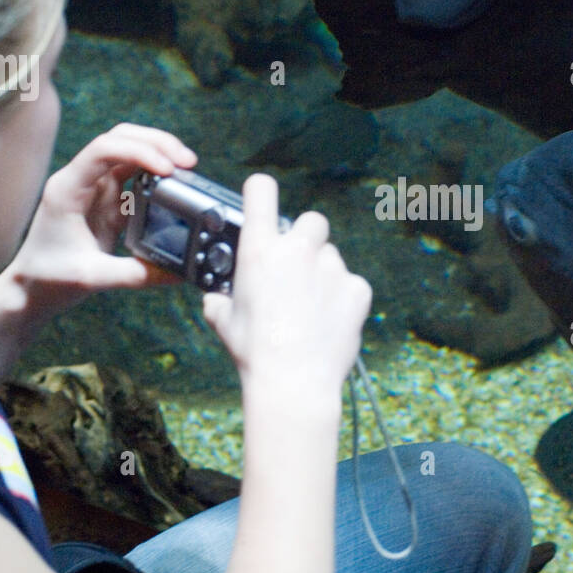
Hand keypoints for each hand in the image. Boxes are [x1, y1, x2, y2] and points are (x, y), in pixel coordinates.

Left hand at [4, 123, 196, 316]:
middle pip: (120, 139)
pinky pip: (135, 177)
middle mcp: (80, 181)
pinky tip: (174, 186)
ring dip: (159, 153)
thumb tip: (177, 273)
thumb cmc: (48, 280)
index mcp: (68, 190)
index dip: (140, 151)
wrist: (28, 290)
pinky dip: (156, 176)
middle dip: (156, 143)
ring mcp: (94, 190)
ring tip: (186, 167)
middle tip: (187, 161)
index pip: (104, 150)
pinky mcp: (107, 203)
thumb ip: (136, 274)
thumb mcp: (92, 278)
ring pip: (129, 153)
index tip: (169, 169)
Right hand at [202, 174, 371, 403]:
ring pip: (332, 256)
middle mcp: (297, 250)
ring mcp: (331, 267)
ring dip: (324, 273)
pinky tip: (330, 321)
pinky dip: (344, 298)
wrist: (293, 381)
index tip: (263, 197)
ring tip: (311, 307)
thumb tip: (215, 302)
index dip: (262, 191)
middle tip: (297, 267)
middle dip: (306, 238)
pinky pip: (352, 283)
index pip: (261, 191)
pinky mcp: (357, 288)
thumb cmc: (255, 352)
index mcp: (259, 250)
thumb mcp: (224, 324)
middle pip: (311, 220)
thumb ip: (220, 303)